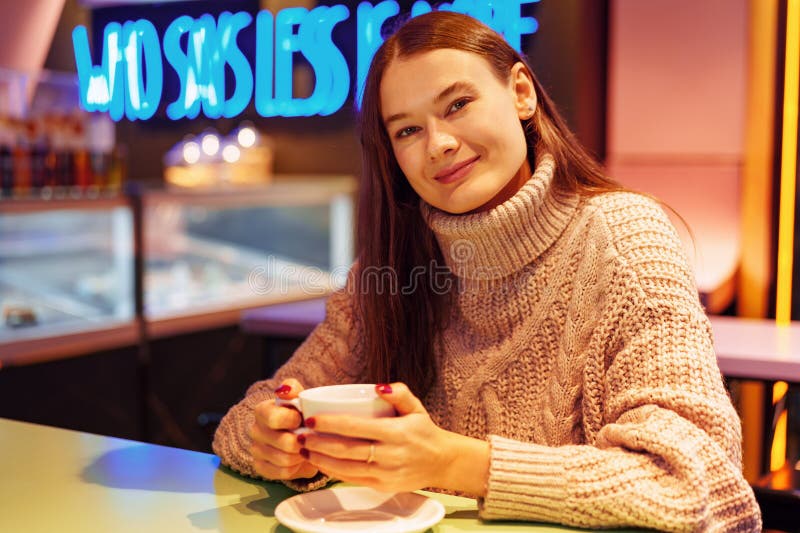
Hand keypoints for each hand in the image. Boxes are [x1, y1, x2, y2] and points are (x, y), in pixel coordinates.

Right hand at [248, 378, 318, 480]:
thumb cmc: (300, 412)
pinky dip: (295, 467)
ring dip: (301, 455)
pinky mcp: (261, 467)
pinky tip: (299, 459)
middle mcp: (255, 430)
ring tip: (307, 447)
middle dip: (303, 441)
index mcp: (262, 411)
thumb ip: (293, 389)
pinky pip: (283, 473)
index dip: (293, 421)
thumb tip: (284, 390)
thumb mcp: (299, 397)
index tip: (302, 420)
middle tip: (311, 437)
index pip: (275, 419)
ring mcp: (256, 450)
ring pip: (285, 460)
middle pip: (285, 443)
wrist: (299, 432)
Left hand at [298, 383, 488, 494]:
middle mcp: (389, 455)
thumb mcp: (417, 407)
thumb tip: (378, 387)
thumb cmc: (424, 432)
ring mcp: (384, 474)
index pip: (356, 428)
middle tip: (299, 435)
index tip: (311, 419)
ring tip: (303, 449)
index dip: (330, 424)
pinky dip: (333, 471)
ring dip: (320, 459)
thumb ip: (400, 393)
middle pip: (345, 450)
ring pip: (345, 468)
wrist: (442, 462)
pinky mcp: (381, 487)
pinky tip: (320, 462)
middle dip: (318, 443)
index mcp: (395, 433)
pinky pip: (351, 479)